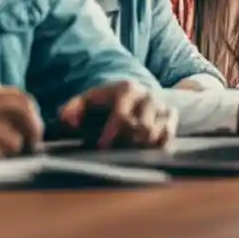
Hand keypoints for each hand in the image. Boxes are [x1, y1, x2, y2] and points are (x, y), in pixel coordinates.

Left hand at [58, 81, 176, 148]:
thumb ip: (72, 108)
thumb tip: (67, 121)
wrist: (133, 92)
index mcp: (127, 89)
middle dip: (128, 142)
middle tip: (117, 148)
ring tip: (129, 147)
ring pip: (156, 134)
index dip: (111, 134)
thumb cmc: (105, 100)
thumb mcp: (87, 100)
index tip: (102, 147)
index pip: (122, 115)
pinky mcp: (171, 115)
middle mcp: (148, 96)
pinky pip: (168, 136)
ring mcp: (162, 106)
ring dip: (141, 146)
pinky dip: (157, 146)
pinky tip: (144, 148)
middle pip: (142, 128)